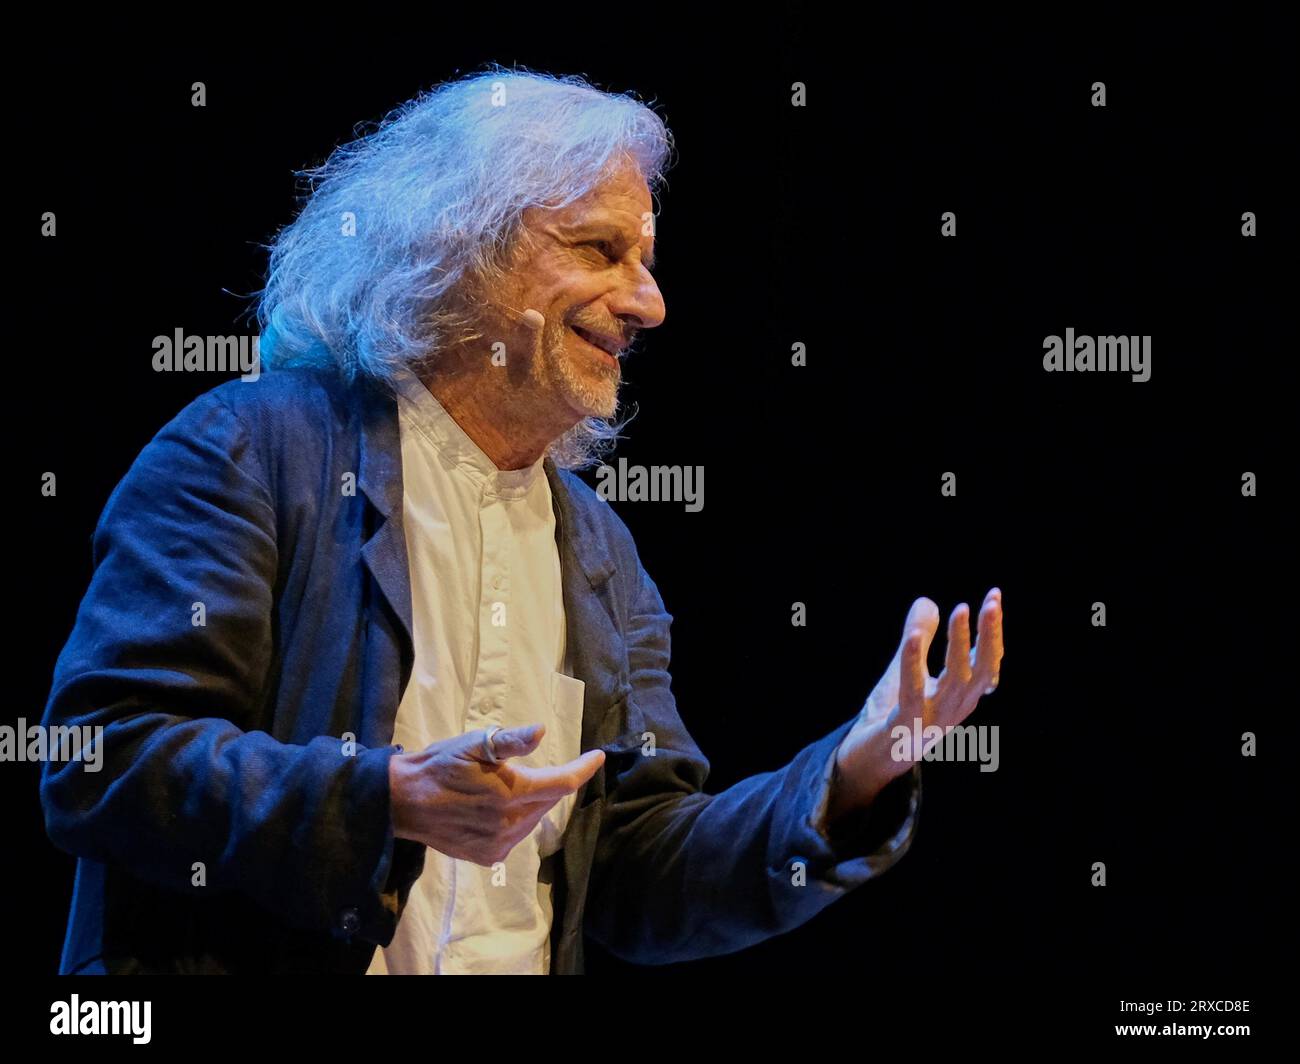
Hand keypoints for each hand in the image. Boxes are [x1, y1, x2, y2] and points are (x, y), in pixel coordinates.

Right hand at [388, 724, 604, 864]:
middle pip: (548, 802)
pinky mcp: (487, 857)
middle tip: (531, 768)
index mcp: (511, 792)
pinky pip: (515, 837)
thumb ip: (510, 741)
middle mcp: (510, 823)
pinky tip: (495, 811)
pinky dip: (515, 821)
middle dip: (550, 784)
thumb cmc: (440, 765)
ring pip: (533, 820)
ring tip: (507, 788)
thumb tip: (541, 732)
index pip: (562, 784)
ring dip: (532, 804)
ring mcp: (499, 844)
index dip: (583, 769)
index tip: (598, 757)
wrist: (403, 801)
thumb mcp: (474, 743)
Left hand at [828, 588, 1004, 818]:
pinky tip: (910, 639)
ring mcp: (930, 722)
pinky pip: (911, 694)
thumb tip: (928, 601)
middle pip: (979, 672)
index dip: (992, 632)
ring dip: (958, 646)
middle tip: (991, 602)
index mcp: (959, 699)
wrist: (865, 763)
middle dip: (988, 636)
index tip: (994, 597)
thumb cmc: (890, 716)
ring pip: (954, 682)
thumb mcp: (905, 671)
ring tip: (959, 610)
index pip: (985, 663)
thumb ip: (918, 639)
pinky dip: (912, 665)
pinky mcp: (903, 728)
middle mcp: (952, 711)